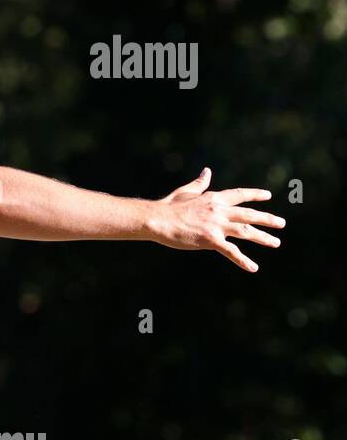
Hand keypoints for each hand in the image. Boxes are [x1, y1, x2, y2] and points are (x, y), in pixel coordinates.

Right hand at [149, 167, 284, 271]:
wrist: (157, 219)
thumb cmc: (168, 206)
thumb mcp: (186, 192)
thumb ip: (200, 183)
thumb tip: (207, 171)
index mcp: (214, 198)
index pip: (240, 195)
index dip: (255, 195)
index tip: (268, 195)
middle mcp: (219, 211)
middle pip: (249, 214)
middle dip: (267, 219)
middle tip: (281, 223)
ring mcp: (216, 225)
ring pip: (246, 231)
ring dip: (263, 237)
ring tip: (276, 242)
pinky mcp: (211, 240)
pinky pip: (231, 251)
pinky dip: (243, 260)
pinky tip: (253, 267)